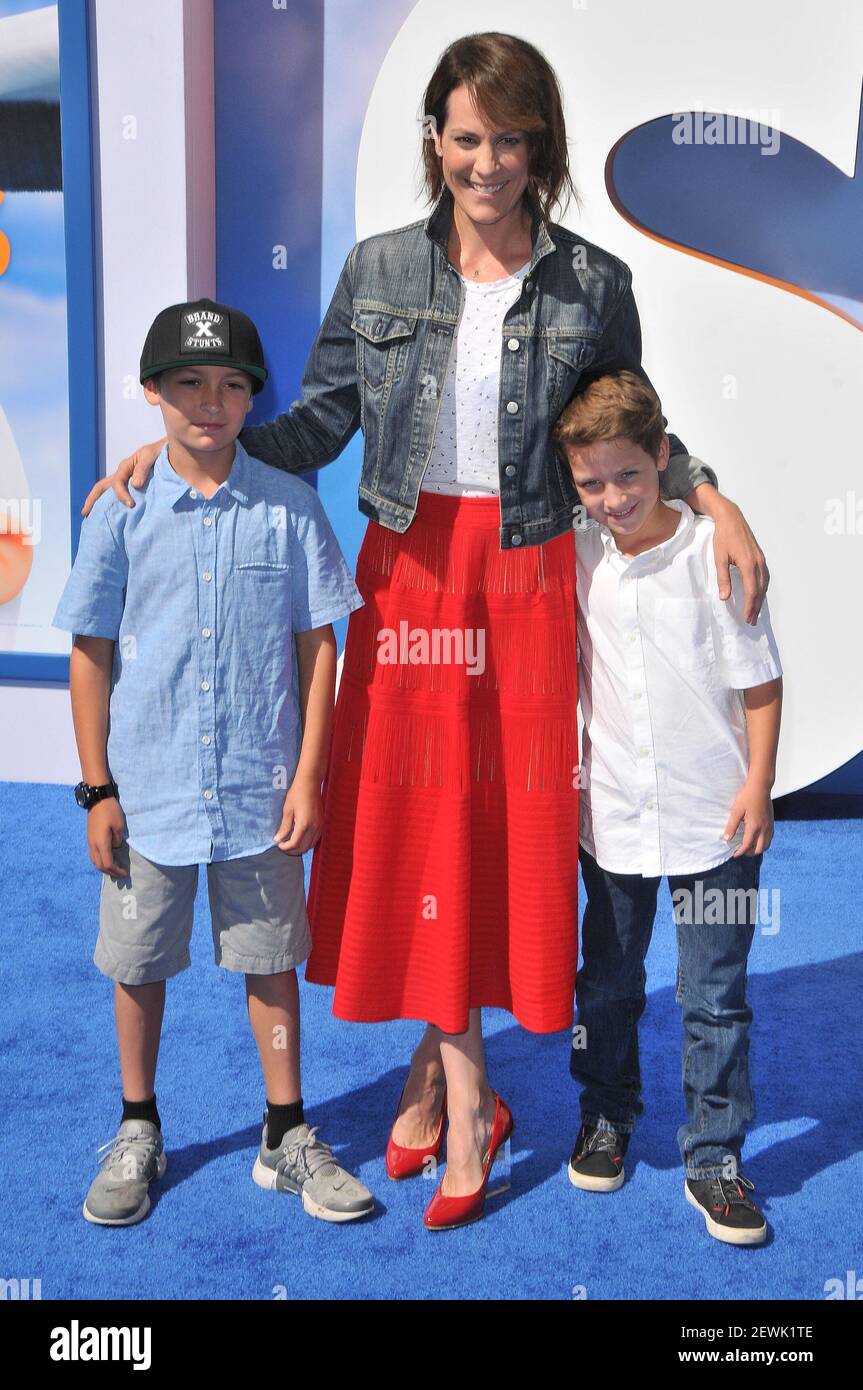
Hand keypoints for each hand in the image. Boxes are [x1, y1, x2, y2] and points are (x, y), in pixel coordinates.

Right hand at [81, 438, 166, 515]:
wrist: (170, 452)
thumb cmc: (160, 452)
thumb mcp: (151, 456)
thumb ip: (143, 469)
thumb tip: (135, 485)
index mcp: (125, 467)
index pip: (116, 483)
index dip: (122, 495)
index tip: (132, 505)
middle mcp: (122, 475)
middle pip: (101, 487)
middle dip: (92, 500)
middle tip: (85, 514)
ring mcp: (126, 481)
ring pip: (107, 492)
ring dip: (99, 504)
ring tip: (94, 518)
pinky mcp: (133, 487)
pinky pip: (119, 496)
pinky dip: (113, 505)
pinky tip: (114, 517)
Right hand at [87, 798, 127, 875]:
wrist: (97, 799)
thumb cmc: (110, 811)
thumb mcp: (119, 826)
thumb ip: (117, 840)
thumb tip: (115, 847)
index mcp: (101, 843)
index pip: (108, 864)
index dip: (116, 871)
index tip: (125, 873)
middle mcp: (93, 845)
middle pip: (99, 865)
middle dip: (110, 872)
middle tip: (120, 874)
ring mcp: (89, 841)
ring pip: (94, 861)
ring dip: (103, 867)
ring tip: (113, 869)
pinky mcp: (89, 838)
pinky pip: (92, 854)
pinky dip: (99, 860)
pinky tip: (106, 859)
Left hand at [273, 777, 323, 854]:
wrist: (310, 783)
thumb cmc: (297, 794)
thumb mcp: (287, 810)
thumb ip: (284, 827)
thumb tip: (278, 839)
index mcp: (304, 824)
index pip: (295, 844)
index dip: (285, 847)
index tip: (278, 844)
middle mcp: (314, 827)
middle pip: (304, 847)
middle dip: (292, 850)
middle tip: (283, 845)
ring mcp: (320, 826)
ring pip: (311, 845)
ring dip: (300, 847)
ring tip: (290, 842)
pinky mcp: (322, 823)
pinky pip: (315, 839)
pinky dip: (307, 842)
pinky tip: (300, 837)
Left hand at [711, 501, 769, 624]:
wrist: (731, 518)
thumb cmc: (723, 537)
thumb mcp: (719, 558)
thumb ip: (723, 578)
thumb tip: (725, 598)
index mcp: (748, 564)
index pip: (751, 591)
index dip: (749, 606)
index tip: (747, 618)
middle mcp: (758, 563)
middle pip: (759, 590)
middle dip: (756, 607)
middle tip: (752, 621)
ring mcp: (761, 559)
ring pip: (764, 584)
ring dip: (760, 599)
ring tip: (755, 611)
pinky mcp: (760, 556)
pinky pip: (764, 577)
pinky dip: (761, 588)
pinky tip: (757, 593)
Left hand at [722, 780, 773, 856]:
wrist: (760, 787)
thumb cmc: (747, 797)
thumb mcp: (736, 810)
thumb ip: (731, 826)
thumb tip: (726, 838)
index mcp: (754, 826)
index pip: (747, 845)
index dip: (740, 852)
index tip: (734, 854)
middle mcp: (764, 828)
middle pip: (759, 849)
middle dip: (749, 853)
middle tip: (741, 851)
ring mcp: (769, 825)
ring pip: (766, 844)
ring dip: (757, 848)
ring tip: (748, 847)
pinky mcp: (772, 822)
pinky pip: (770, 837)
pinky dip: (764, 842)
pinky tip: (757, 839)